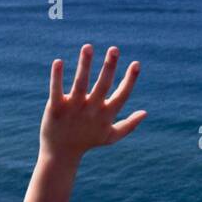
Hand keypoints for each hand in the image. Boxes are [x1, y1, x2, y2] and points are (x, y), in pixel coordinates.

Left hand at [40, 44, 145, 163]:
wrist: (60, 154)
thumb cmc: (87, 142)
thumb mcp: (111, 136)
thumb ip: (129, 125)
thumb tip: (145, 112)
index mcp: (106, 114)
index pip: (122, 95)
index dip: (130, 80)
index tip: (136, 63)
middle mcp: (91, 110)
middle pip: (103, 85)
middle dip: (109, 67)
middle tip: (114, 49)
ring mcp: (73, 109)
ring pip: (80, 84)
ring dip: (84, 65)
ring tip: (88, 46)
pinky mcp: (55, 108)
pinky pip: (56, 90)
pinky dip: (57, 77)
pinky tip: (58, 62)